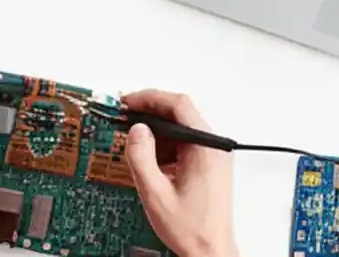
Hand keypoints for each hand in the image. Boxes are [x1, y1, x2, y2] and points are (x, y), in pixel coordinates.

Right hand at [122, 90, 237, 256]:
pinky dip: (166, 145)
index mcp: (205, 148)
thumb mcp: (155, 194)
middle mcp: (214, 147)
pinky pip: (186, 143)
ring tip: (133, 141)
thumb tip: (136, 130)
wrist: (211, 251)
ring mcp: (214, 155)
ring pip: (183, 127)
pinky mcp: (210, 165)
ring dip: (157, 130)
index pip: (178, 105)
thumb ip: (141, 158)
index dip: (150, 98)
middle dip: (150, 111)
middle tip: (124, 115)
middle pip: (181, 112)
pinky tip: (150, 158)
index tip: (127, 101)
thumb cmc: (191, 229)